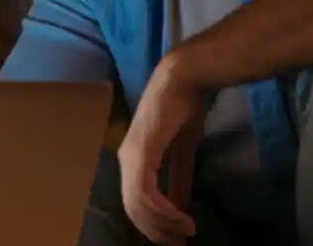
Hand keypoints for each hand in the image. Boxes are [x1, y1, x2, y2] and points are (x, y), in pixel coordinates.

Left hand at [117, 54, 206, 244]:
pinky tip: (182, 217)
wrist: (182, 82)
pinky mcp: (141, 153)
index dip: (153, 223)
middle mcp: (125, 160)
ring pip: (139, 204)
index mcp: (132, 160)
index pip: (135, 202)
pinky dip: (164, 209)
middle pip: (133, 208)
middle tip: (179, 243)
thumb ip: (179, 178)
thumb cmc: (181, 111)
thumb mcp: (182, 152)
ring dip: (164, 223)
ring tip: (187, 231)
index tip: (175, 238)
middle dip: (157, 230)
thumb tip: (180, 206)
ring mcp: (130, 156)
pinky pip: (147, 192)